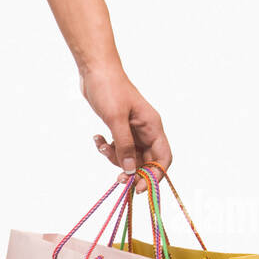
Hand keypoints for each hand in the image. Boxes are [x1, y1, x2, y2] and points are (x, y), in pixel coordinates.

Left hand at [81, 65, 171, 189]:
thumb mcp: (116, 119)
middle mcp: (145, 130)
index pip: (163, 157)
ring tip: (102, 146)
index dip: (155, 175)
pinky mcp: (119, 128)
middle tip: (118, 180)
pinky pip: (117, 147)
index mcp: (152, 127)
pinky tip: (97, 138)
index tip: (140, 188)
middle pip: (145, 161)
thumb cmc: (109, 90)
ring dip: (114, 158)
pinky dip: (106, 147)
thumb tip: (130, 170)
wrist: (95, 71)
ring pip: (128, 156)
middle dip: (131, 171)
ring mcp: (132, 129)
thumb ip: (124, 145)